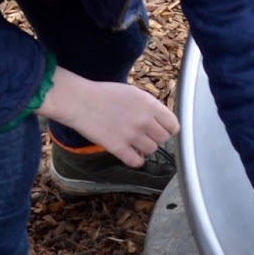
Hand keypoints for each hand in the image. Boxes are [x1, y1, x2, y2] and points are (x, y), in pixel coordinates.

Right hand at [37, 67, 179, 165]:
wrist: (80, 101)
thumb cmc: (105, 95)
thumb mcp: (134, 93)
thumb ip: (151, 107)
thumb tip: (162, 121)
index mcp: (150, 104)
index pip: (173, 125)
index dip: (168, 129)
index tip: (162, 130)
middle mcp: (144, 120)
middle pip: (163, 139)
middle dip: (156, 138)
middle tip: (145, 135)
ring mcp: (131, 135)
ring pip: (151, 150)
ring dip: (145, 148)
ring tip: (135, 142)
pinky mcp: (118, 147)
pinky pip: (136, 161)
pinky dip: (135, 160)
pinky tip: (130, 153)